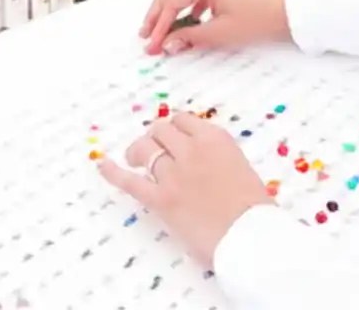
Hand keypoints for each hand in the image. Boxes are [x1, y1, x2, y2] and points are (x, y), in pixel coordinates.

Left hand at [99, 113, 271, 268]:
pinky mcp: (160, 199)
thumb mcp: (241, 169)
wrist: (252, 238)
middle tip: (155, 149)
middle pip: (160, 130)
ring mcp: (173, 174)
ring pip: (144, 149)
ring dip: (138, 152)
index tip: (172, 138)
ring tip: (135, 159)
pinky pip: (130, 181)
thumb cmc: (255, 209)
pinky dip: (113, 172)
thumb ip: (218, 158)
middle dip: (155, 138)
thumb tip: (203, 161)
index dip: (174, 129)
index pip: (183, 120)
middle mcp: (192, 149)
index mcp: (215, 139)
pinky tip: (103, 165)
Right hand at [140, 0, 290, 55]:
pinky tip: (187, 22)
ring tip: (160, 30)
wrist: (290, 12)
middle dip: (157, 15)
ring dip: (170, 11)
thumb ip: (190, 37)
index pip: (170, 2)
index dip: (158, 26)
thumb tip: (167, 46)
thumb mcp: (220, 32)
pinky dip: (186, 7)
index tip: (150, 45)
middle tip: (146, 36)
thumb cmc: (259, 19)